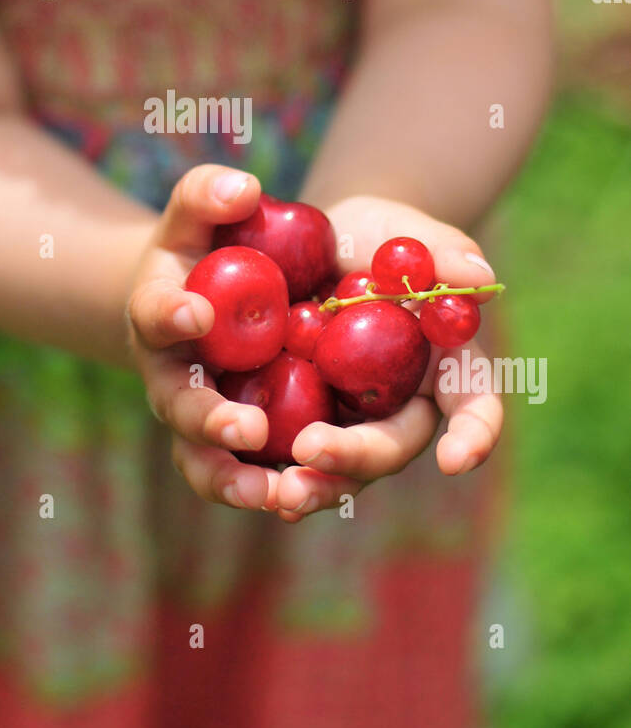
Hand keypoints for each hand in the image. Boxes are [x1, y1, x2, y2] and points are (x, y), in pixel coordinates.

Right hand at [126, 164, 283, 511]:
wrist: (195, 304)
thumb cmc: (198, 251)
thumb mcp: (197, 214)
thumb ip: (209, 194)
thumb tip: (244, 188)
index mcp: (157, 315)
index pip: (157, 313)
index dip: (172, 314)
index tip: (197, 313)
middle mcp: (168, 377)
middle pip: (179, 405)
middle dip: (208, 418)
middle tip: (243, 426)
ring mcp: (196, 419)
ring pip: (204, 460)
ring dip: (234, 479)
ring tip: (272, 492)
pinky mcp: (232, 446)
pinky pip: (242, 477)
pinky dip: (267, 491)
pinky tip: (304, 500)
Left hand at [274, 194, 503, 522]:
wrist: (323, 244)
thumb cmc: (382, 237)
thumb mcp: (411, 234)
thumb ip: (443, 252)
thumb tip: (479, 276)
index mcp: (445, 367)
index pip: (473, 406)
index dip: (473, 435)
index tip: (456, 458)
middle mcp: (401, 406)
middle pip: (391, 446)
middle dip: (356, 457)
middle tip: (314, 452)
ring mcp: (351, 417)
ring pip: (341, 468)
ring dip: (315, 483)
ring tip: (284, 493)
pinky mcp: (303, 416)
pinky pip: (290, 454)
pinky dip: (270, 472)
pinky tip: (249, 485)